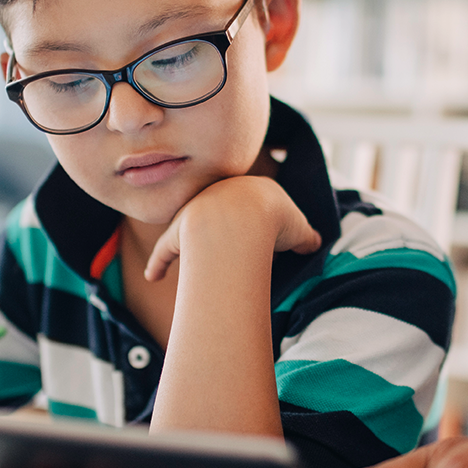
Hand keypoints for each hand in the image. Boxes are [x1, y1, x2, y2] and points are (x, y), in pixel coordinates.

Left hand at [145, 175, 320, 281]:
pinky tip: (152, 277)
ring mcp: (193, 213)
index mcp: (248, 190)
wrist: (241, 218)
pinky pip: (165, 249)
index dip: (256, 216)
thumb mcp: (298, 229)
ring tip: (187, 262)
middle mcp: (216, 195)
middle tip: (223, 247)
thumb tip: (315, 243)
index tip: (257, 229)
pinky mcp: (176, 234)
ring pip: (187, 228)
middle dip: (219, 227)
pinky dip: (159, 263)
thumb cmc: (273, 220)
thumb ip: (306, 236)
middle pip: (217, 212)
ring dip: (186, 244)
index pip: (251, 201)